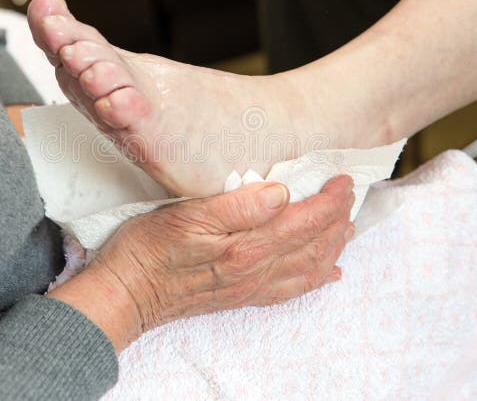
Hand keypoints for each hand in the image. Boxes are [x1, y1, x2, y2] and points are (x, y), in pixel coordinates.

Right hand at [49, 175, 354, 351]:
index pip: (304, 221)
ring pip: (308, 268)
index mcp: (246, 248)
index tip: (343, 180)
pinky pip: (291, 290)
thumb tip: (281, 192)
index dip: (330, 201)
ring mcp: (250, 287)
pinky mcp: (241, 296)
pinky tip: (326, 273)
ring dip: (333, 246)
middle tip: (350, 195)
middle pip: (313, 246)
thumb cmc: (149, 249)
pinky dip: (315, 278)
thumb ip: (238, 206)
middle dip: (338, 220)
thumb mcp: (187, 215)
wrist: (126, 294)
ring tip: (347, 227)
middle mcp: (256, 272)